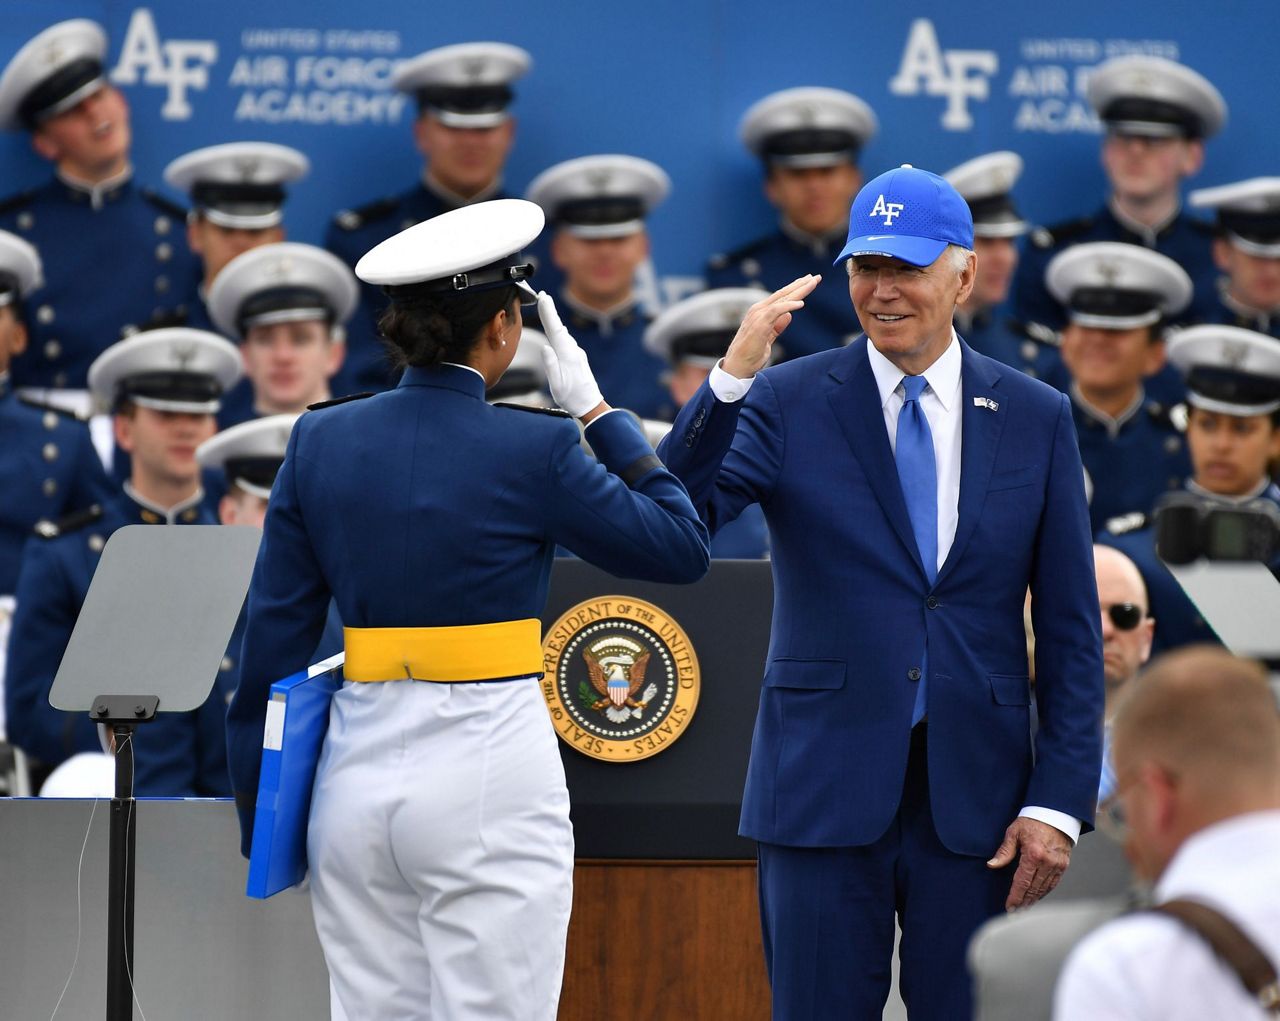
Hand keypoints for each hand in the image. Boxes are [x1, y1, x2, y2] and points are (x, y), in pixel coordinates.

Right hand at [537, 291, 604, 418]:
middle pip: (558, 327)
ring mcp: (577, 354)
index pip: (555, 330)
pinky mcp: (577, 358)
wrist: (590, 405)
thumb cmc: (572, 398)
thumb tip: (545, 347)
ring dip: (554, 319)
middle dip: (550, 311)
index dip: (548, 313)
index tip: (543, 298)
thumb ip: (551, 365)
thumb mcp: (557, 385)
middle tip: (543, 295)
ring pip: (563, 333)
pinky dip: (558, 331)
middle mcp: (574, 351)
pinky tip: (556, 328)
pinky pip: (566, 340)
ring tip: (547, 306)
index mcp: (567, 356)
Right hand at [721, 275, 820, 379]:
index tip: (809, 282)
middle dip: (801, 285)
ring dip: (799, 290)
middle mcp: (759, 310)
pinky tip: (801, 303)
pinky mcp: (760, 323)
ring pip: (782, 298)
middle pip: (784, 294)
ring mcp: (758, 315)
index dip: (796, 289)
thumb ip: (777, 326)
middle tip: (816, 277)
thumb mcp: (768, 337)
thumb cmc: (751, 354)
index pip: (781, 297)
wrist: (738, 366)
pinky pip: (776, 310)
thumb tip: (789, 316)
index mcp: (760, 312)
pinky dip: (789, 305)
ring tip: (812, 283)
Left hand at [988, 817, 1072, 910]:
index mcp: (1033, 854)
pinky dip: (1044, 892)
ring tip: (1024, 909)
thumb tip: (992, 865)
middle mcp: (1047, 862)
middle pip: (1033, 889)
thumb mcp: (1014, 832)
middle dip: (1023, 903)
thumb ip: (1004, 851)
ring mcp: (1057, 865)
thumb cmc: (1032, 821)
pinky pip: (1053, 884)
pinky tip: (1036, 898)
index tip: (1009, 907)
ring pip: (1044, 889)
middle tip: (1015, 913)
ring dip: (1033, 900)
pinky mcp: (1063, 866)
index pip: (1022, 882)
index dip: (1015, 896)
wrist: (1056, 814)